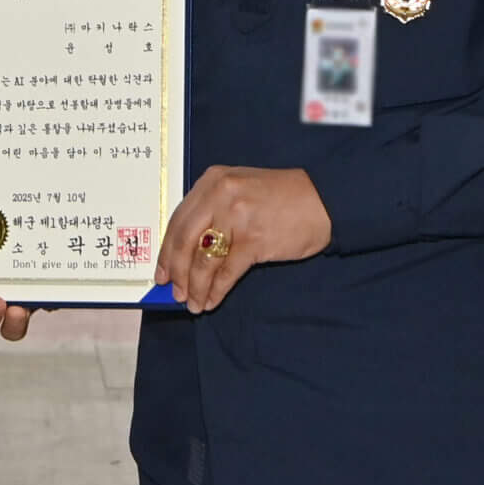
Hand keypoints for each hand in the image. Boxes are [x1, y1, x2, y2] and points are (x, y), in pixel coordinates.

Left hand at [154, 166, 330, 313]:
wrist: (322, 200)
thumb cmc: (280, 197)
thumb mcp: (239, 189)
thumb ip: (212, 211)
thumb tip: (184, 251)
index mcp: (212, 181)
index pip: (178, 220)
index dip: (166, 250)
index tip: (161, 271)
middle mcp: (220, 195)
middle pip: (184, 241)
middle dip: (177, 272)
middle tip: (174, 292)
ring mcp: (237, 217)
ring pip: (203, 260)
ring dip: (196, 287)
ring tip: (193, 303)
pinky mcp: (254, 240)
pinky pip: (226, 272)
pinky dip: (216, 291)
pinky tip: (212, 301)